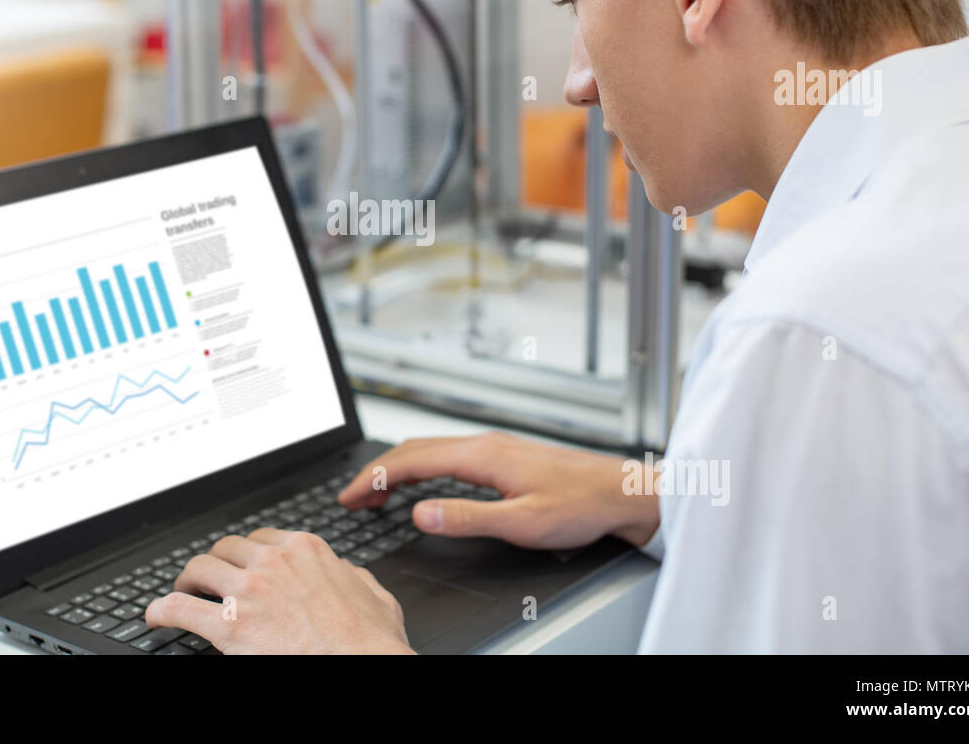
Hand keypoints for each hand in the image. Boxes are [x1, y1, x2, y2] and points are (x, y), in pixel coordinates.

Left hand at [144, 527, 413, 653]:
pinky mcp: (229, 625)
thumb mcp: (373, 594)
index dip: (244, 552)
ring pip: (198, 569)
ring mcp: (249, 591)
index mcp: (305, 550)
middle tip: (207, 579)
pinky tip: (155, 617)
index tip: (238, 562)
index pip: (260, 537)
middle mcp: (273, 562)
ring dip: (186, 581)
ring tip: (181, 593)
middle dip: (214, 563)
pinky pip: (179, 609)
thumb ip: (353, 576)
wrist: (365, 665)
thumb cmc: (371, 641)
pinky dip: (160, 611)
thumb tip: (346, 573)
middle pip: (225, 548)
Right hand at [338, 432, 658, 549]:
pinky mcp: (503, 456)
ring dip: (395, 468)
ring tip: (373, 493)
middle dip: (374, 472)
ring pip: (429, 450)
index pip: (410, 461)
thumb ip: (467, 517)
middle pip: (413, 450)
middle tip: (349, 498)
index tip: (347, 497)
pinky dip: (419, 468)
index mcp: (482, 455)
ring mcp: (494, 447)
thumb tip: (420, 513)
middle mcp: (484, 444)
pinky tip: (420, 484)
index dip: (372, 479)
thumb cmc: (581, 506)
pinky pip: (447, 454)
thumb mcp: (521, 523)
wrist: (621, 493)